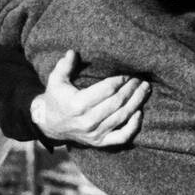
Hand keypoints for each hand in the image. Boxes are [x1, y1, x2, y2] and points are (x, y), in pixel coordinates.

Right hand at [29, 50, 149, 146]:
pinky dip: (133, 126)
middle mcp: (88, 121)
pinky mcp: (100, 142)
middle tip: (140, 79)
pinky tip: (139, 113)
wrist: (50, 125)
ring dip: (137, 102)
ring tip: (145, 89)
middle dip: (132, 89)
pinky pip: (122, 137)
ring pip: (123, 117)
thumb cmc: (56, 98)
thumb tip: (73, 52)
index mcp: (78, 104)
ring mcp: (95, 134)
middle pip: (118, 102)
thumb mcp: (56, 80)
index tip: (128, 73)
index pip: (107, 89)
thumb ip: (64, 65)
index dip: (120, 80)